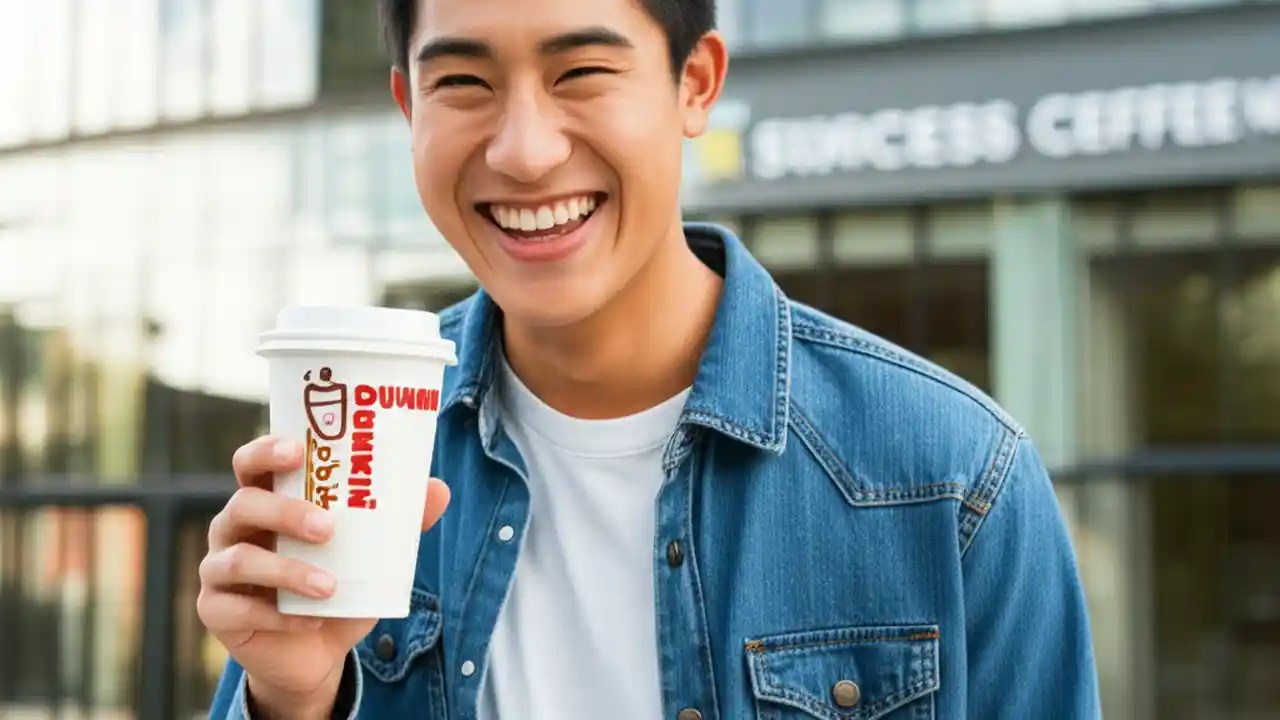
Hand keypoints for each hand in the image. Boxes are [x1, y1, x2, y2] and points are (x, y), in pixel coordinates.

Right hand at [197, 435, 450, 717]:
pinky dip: (277, 615)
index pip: (251, 463)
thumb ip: (400, 522)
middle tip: (328, 528)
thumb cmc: (338, 586)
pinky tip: (309, 621)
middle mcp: (235, 528)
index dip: (265, 450)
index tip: (297, 450)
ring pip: (239, 559)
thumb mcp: (372, 555)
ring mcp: (218, 570)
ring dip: (286, 572)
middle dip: (285, 512)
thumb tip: (439, 489)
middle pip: (243, 504)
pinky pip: (238, 609)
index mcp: (267, 501)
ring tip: (330, 587)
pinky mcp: (216, 612)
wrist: (315, 653)